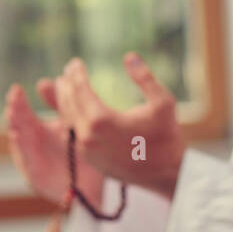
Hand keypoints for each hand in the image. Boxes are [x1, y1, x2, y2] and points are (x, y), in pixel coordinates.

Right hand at [6, 79, 101, 206]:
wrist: (91, 181)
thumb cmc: (76, 148)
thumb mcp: (68, 122)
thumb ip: (58, 103)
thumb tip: (42, 82)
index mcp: (34, 128)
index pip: (21, 111)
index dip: (17, 101)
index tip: (17, 89)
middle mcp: (29, 143)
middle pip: (17, 125)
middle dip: (14, 114)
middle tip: (13, 102)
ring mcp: (30, 160)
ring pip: (20, 145)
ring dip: (17, 132)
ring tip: (14, 120)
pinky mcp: (35, 178)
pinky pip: (28, 166)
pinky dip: (24, 155)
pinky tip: (22, 143)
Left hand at [52, 53, 184, 199]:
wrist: (168, 175)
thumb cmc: (167, 138)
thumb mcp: (163, 102)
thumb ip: (145, 78)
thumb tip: (129, 56)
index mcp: (102, 120)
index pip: (80, 89)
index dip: (76, 73)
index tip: (75, 62)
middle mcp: (89, 137)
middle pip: (69, 104)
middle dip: (66, 85)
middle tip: (67, 72)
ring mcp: (88, 152)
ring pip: (67, 121)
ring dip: (64, 102)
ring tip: (64, 88)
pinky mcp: (92, 161)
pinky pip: (73, 137)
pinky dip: (70, 120)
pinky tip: (72, 112)